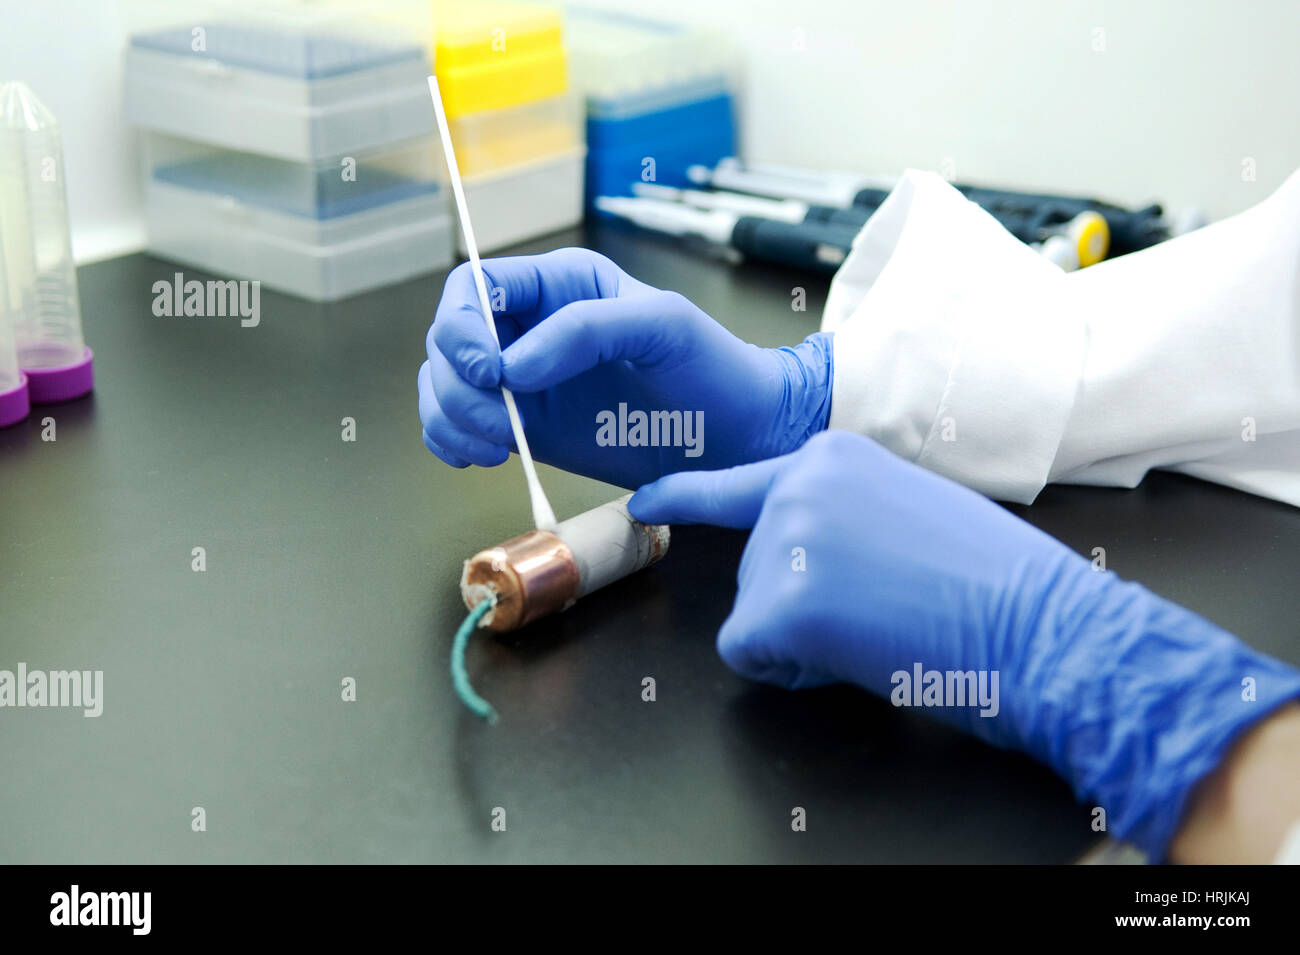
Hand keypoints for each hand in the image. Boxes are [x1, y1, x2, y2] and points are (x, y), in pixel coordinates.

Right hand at [418, 247, 832, 487]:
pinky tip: (482, 458)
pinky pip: (460, 426)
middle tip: (498, 425)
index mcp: (559, 284)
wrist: (737, 435)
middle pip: (448, 341)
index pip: (475, 288)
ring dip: (452, 419)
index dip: (463, 328)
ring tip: (496, 450)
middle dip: (457, 385)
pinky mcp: (527, 425)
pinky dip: (452, 442)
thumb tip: (511, 367)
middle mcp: (531, 326)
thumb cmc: (712, 368)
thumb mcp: (662, 326)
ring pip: (444, 386)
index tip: (486, 372)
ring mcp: (524, 379)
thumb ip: (586, 329)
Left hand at [629, 430, 1299, 858]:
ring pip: (751, 613)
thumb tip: (816, 552)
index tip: (648, 502)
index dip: (688, 497)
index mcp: (833, 459)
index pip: (738, 481)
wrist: (1047, 628)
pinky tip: (853, 653)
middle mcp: (798, 486)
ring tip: (882, 627)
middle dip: (798, 605)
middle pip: (752, 568)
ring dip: (801, 638)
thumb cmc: (997, 586)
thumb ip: (847, 514)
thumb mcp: (910, 512)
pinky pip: (747, 652)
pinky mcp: (782, 601)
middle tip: (880, 610)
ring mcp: (787, 539)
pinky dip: (789, 670)